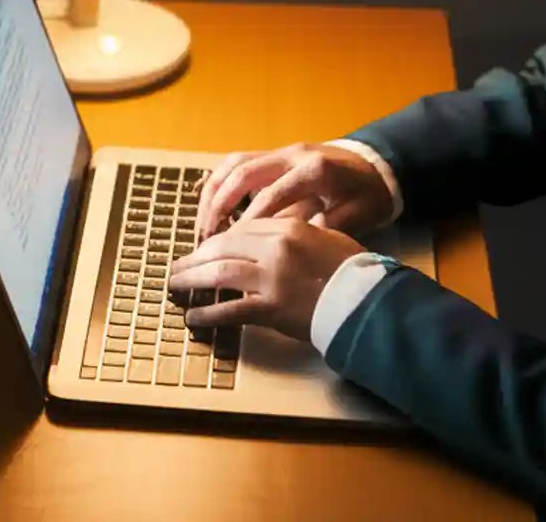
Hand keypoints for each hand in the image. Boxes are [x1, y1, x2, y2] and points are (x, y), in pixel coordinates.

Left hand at [169, 217, 366, 341]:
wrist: (369, 301)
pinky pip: (230, 310)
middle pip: (223, 247)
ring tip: (176, 284)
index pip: (241, 229)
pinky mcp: (271, 308)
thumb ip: (298, 231)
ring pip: (220, 274)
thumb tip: (276, 233)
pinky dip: (209, 314)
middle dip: (196, 257)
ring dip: (193, 279)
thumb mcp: (326, 238)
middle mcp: (276, 249)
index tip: (206, 247)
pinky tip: (194, 317)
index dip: (218, 239)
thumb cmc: (353, 271)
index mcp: (289, 228)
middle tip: (180, 265)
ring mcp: (272, 279)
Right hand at [195, 143, 394, 240]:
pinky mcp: (274, 155)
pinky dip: (220, 184)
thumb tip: (293, 247)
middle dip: (220, 205)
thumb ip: (327, 228)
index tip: (231, 247)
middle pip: (242, 172)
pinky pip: (238, 164)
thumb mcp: (358, 216)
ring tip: (203, 224)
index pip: (271, 195)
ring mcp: (280, 152)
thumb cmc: (368, 195)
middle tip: (206, 236)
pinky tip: (211, 208)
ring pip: (234, 164)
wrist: (378, 165)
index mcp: (313, 170)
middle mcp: (291, 155)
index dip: (248, 221)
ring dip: (214, 193)